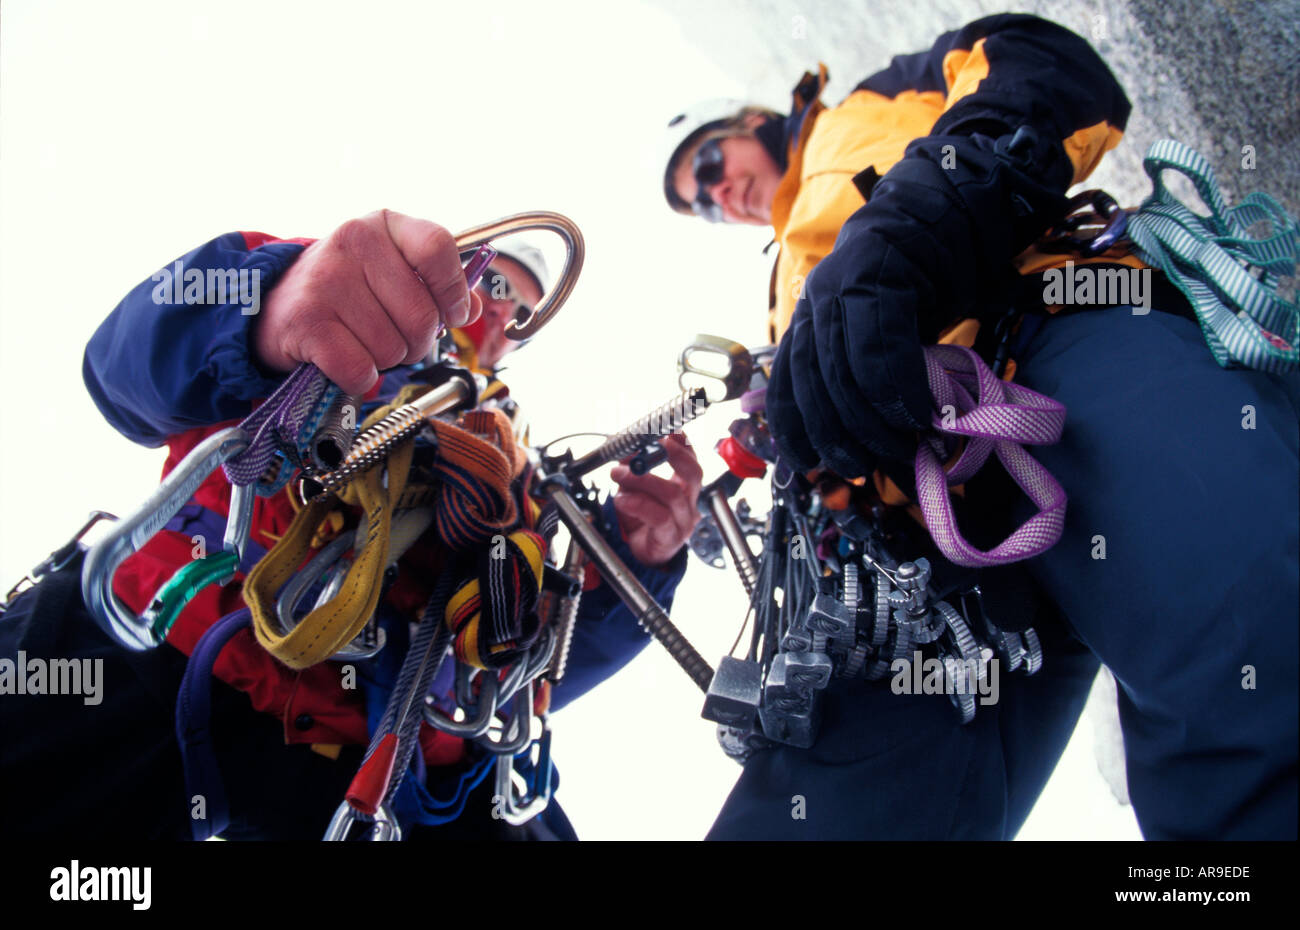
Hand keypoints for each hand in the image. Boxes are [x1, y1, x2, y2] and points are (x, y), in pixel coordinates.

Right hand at [252, 209, 481, 394]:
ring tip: (362, 341)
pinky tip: (345, 360)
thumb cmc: (346, 290)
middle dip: (418, 341)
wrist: (275, 304)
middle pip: (422, 315)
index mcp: (384, 224)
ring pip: (393, 348)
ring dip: (385, 359)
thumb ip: (436, 285)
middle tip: (395, 337)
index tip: (452, 314)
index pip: (437, 248)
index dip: (454, 291)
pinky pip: (361, 369)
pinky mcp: (307, 321)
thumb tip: (473, 307)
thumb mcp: (391, 270)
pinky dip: (359, 377)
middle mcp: (354, 242)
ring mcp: (327, 280)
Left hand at [610, 433, 703, 566]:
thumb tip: (624, 448)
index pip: (692, 460)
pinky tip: (622, 499)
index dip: (682, 444)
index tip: (666, 430)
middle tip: (653, 444)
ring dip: (642, 479)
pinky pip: (658, 517)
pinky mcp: (670, 538)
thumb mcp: (636, 488)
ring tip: (618, 473)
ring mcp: (683, 522)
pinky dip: (637, 504)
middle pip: (694, 474)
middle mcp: (690, 503)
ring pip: (671, 494)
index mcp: (686, 488)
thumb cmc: (643, 520)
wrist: (643, 553)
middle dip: (675, 455)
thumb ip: (632, 469)